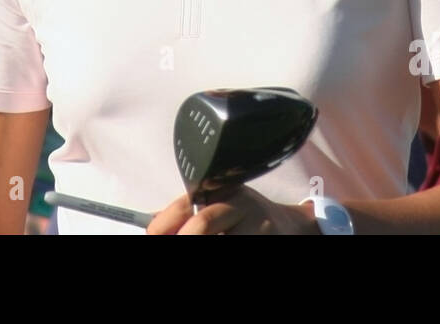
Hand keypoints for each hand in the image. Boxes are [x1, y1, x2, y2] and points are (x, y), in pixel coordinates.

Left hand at [145, 186, 318, 234]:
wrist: (290, 227)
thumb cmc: (245, 219)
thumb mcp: (217, 207)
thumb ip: (186, 213)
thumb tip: (150, 224)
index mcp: (221, 191)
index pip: (186, 205)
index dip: (163, 224)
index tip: (150, 235)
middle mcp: (240, 205)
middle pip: (202, 225)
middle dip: (182, 239)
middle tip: (169, 245)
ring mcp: (257, 227)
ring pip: (222, 241)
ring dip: (202, 245)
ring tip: (198, 242)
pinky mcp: (266, 242)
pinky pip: (239, 247)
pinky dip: (227, 249)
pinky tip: (226, 242)